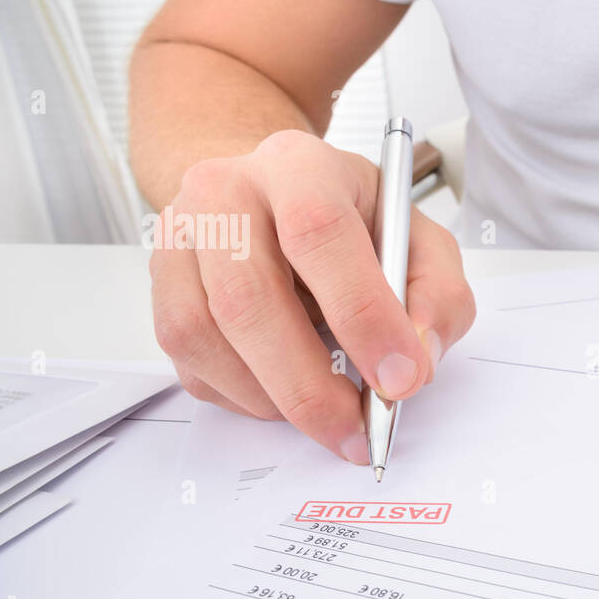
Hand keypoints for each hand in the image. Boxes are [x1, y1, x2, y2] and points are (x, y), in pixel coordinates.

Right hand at [149, 129, 475, 461]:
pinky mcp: (160, 288)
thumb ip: (438, 296)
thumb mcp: (420, 241)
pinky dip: (244, 396)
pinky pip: (190, 363)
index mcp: (299, 167)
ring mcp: (179, 240)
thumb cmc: (353, 222)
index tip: (400, 379)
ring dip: (273, 397)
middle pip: (248, 298)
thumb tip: (416, 361)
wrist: (274, 196)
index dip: (362, 314)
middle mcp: (225, 193)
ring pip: (205, 337)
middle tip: (359, 430)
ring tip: (327, 413)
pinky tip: (284, 390)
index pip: (318, 233)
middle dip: (310, 384)